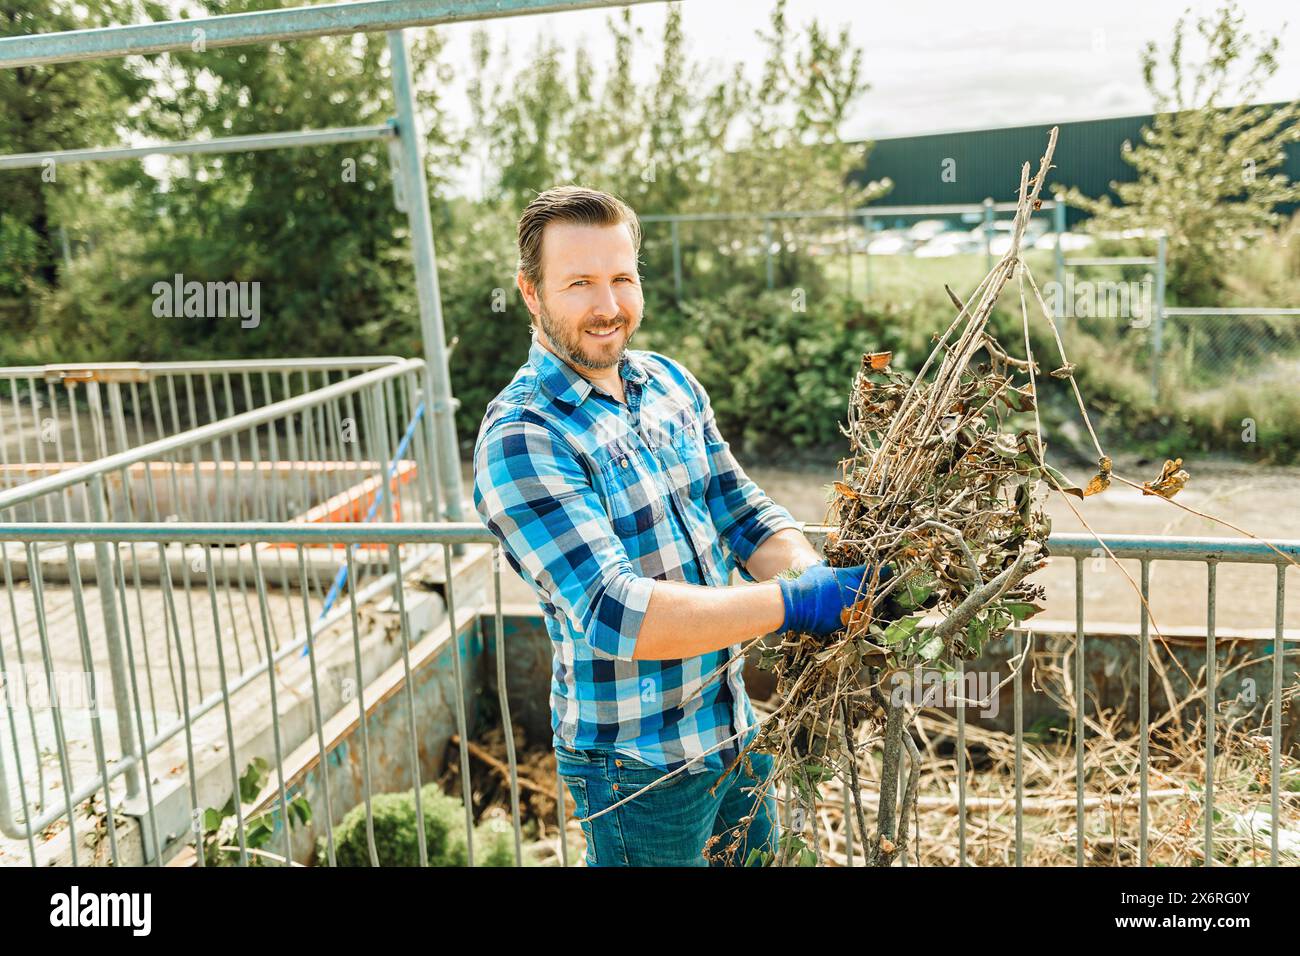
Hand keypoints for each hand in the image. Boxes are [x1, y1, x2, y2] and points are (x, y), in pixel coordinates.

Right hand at [775, 561, 892, 636]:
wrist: (797, 605)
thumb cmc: (808, 584)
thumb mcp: (819, 568)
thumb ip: (829, 565)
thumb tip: (831, 561)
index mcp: (852, 578)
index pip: (874, 573)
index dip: (884, 571)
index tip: (889, 570)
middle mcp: (857, 594)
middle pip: (871, 592)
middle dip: (870, 590)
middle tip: (866, 588)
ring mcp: (853, 610)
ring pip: (864, 607)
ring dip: (861, 604)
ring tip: (851, 602)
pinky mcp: (847, 624)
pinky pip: (853, 619)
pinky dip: (849, 616)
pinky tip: (841, 613)